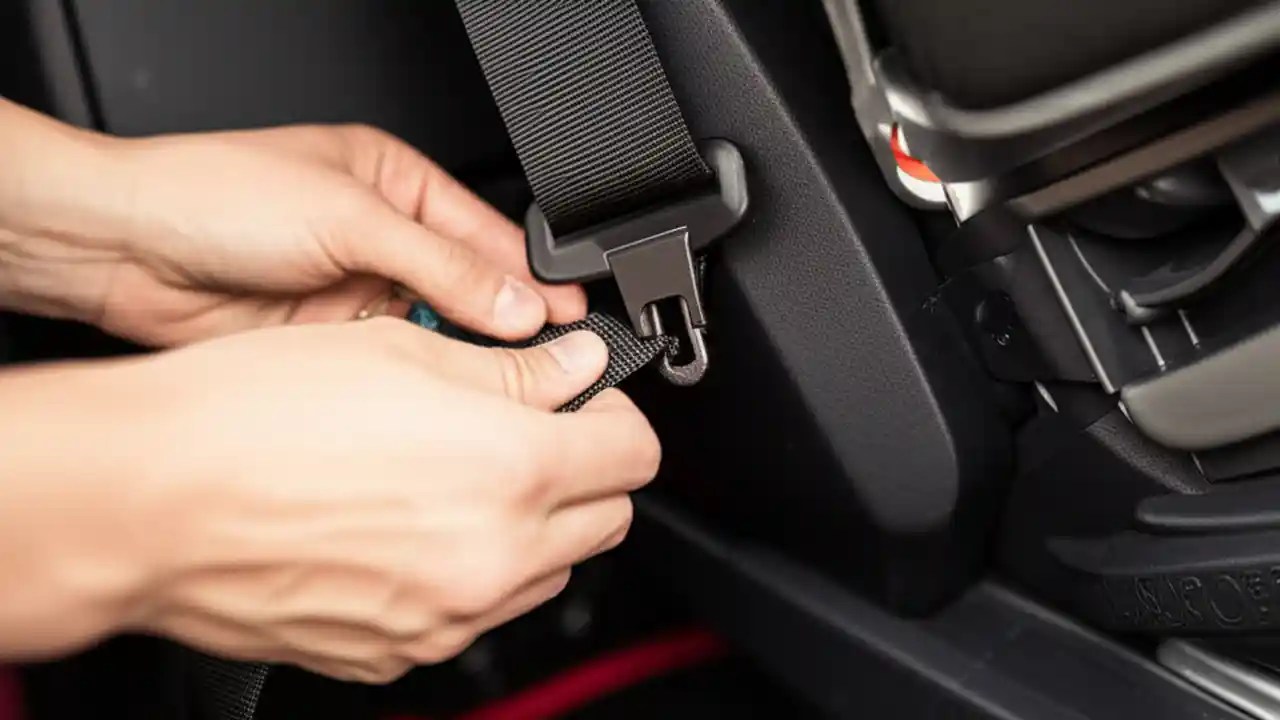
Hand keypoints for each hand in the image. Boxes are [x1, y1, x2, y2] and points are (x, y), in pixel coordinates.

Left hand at [0, 100, 584, 344]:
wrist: (124, 248)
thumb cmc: (218, 195)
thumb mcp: (349, 217)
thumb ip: (440, 265)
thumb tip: (514, 303)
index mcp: (396, 185)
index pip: (485, 235)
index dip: (530, 279)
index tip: (570, 318)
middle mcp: (382, 240)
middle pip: (467, 290)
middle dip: (505, 325)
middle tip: (548, 363)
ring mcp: (355, 294)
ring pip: (433, 335)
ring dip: (460, 359)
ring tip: (503, 386)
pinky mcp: (329, 343)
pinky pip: (392, 366)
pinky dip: (416, 383)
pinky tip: (440, 397)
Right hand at [82, 320, 656, 682]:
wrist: (147, 499)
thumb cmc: (254, 414)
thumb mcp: (402, 349)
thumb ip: (514, 369)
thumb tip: (575, 365)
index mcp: (511, 470)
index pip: (635, 453)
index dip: (615, 416)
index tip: (585, 400)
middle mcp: (492, 556)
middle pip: (607, 520)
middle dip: (586, 472)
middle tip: (530, 431)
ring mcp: (447, 616)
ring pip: (546, 574)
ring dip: (533, 526)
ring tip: (459, 476)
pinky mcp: (399, 650)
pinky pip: (474, 615)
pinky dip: (468, 573)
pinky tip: (410, 527)